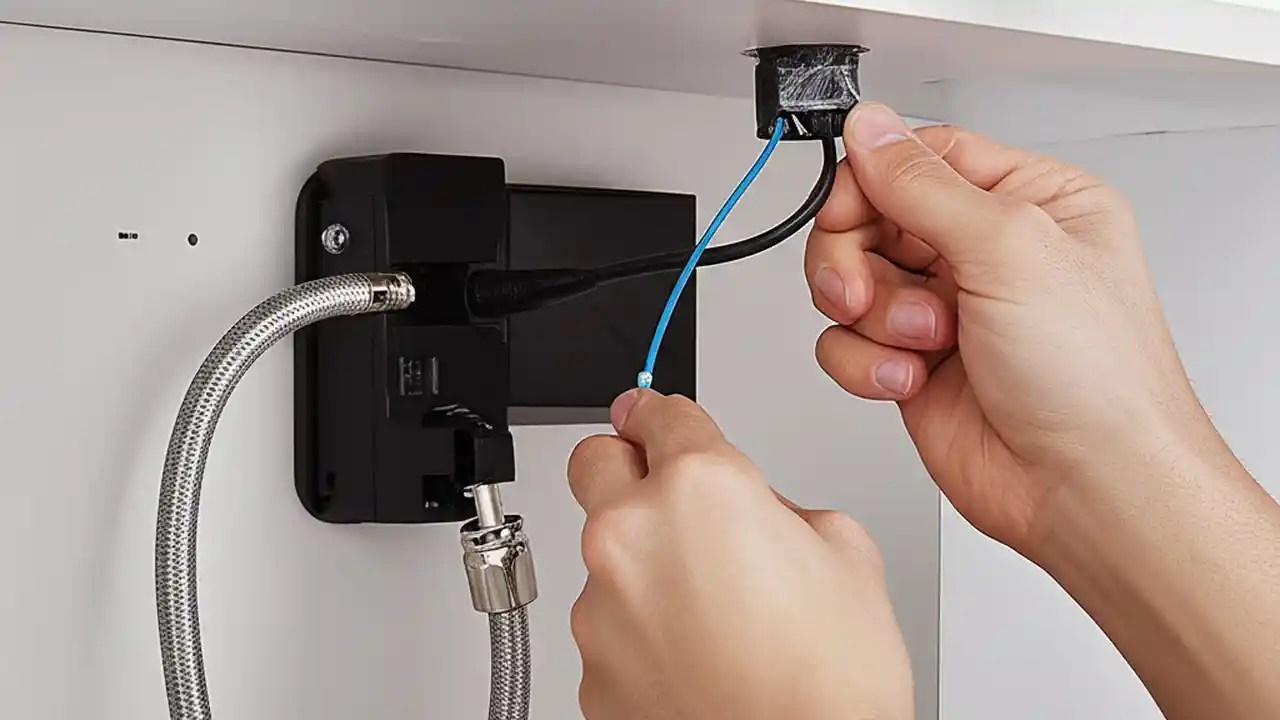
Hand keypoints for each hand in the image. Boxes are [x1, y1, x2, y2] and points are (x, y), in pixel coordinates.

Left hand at [567, 390, 912, 719]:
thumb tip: (754, 508)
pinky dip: (639, 626)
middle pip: (592, 460)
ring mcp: (600, 605)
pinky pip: (607, 622)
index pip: (660, 413)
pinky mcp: (589, 665)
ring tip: (712, 609)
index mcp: (699, 487)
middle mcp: (632, 536)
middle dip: (625, 463)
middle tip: (666, 491)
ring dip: (643, 560)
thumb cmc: (830, 682)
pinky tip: (694, 652)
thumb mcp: (845, 551)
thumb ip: (781, 505)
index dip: (665, 412)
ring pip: (604, 552)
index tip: (658, 416)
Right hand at [807, 103, 1279, 719]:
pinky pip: (845, 343)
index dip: (871, 179)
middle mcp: (984, 253)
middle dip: (855, 256)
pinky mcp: (912, 366)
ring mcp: (945, 311)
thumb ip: (923, 183)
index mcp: (1028, 202)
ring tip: (921, 341)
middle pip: (870, 218)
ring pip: (849, 282)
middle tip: (863, 288)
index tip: (848, 206)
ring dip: (871, 316)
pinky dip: (863, 363)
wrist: (1087, 490)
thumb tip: (869, 129)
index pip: (920, 158)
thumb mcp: (1008, 247)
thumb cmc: (1093, 379)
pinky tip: (908, 379)